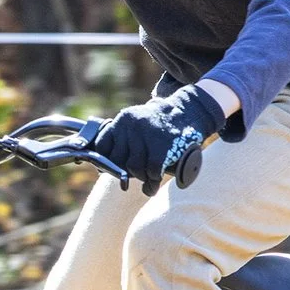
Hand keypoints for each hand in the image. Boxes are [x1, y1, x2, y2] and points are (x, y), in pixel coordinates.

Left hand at [94, 85, 224, 190]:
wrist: (187, 111)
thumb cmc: (159, 126)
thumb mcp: (137, 124)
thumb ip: (123, 141)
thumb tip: (107, 171)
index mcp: (122, 120)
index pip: (102, 147)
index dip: (106, 162)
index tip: (114, 169)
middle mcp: (131, 125)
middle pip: (118, 161)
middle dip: (127, 172)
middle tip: (138, 174)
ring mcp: (147, 134)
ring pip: (135, 168)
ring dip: (143, 177)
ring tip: (149, 178)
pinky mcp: (163, 144)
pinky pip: (153, 170)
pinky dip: (154, 178)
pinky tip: (157, 177)